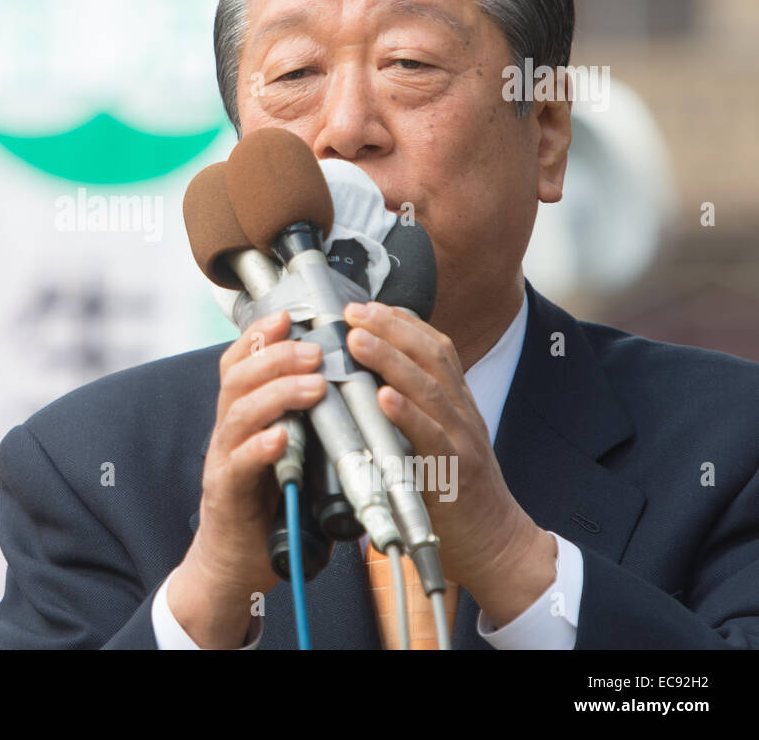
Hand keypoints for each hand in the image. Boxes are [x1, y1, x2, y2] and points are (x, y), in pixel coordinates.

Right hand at [168, 310, 325, 647]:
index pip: (242, 362)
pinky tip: (280, 437)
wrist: (234, 563)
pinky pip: (238, 464)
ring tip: (311, 384)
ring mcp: (224, 461)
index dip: (261, 335)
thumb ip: (306, 421)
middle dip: (277, 357)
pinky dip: (259, 447)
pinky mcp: (225, 494)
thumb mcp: (291, 452)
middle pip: (238, 377)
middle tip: (315, 349)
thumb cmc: (271, 504)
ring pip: (238, 413)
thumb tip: (344, 384)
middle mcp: (229, 431)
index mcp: (245, 416)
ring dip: (276, 393)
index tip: (290, 315)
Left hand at [342, 301, 556, 626]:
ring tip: (358, 339)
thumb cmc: (456, 493)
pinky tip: (383, 398)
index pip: (435, 347)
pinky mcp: (456, 472)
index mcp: (457, 403)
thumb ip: (415, 411)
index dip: (401, 322)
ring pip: (429, 388)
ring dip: (391, 359)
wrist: (497, 545)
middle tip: (352, 311)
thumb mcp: (439, 440)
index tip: (367, 305)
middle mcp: (462, 413)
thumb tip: (369, 385)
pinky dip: (407, 414)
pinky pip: (431, 437)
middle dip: (390, 327)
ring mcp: (462, 440)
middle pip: (431, 356)